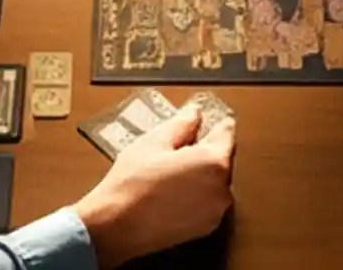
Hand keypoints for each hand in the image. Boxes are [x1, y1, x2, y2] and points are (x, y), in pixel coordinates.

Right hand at [72, 104, 236, 268]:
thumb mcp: (154, 141)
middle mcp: (221, 188)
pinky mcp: (204, 228)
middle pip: (222, 158)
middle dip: (204, 151)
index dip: (215, 124)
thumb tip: (194, 114)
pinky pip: (207, 202)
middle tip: (177, 149)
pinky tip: (170, 191)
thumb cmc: (131, 186)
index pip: (227, 133)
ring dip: (201, 174)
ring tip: (169, 173)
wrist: (115, 227)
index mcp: (214, 162)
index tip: (208, 120)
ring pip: (215, 181)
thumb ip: (181, 124)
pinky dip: (196, 194)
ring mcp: (214, 211)